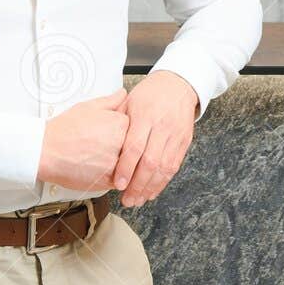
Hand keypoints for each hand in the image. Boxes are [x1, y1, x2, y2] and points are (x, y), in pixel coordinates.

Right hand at [38, 90, 128, 190]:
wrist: (45, 151)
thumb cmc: (63, 130)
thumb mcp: (88, 107)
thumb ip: (111, 101)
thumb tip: (123, 94)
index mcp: (120, 123)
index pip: (136, 127)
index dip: (126, 132)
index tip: (116, 135)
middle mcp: (121, 143)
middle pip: (134, 147)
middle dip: (124, 148)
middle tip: (107, 148)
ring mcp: (116, 163)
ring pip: (129, 165)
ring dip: (122, 164)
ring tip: (104, 160)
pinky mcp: (109, 180)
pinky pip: (121, 180)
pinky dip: (115, 177)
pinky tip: (102, 170)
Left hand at [114, 71, 197, 206]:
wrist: (178, 84)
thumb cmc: (150, 93)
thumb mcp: (130, 101)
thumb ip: (116, 120)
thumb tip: (99, 140)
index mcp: (145, 116)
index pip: (135, 147)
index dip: (126, 168)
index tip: (118, 184)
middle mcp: (162, 127)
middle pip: (150, 162)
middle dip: (138, 184)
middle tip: (127, 199)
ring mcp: (175, 136)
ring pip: (164, 168)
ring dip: (150, 188)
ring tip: (138, 200)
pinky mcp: (184, 142)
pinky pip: (174, 166)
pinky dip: (163, 182)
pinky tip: (152, 192)